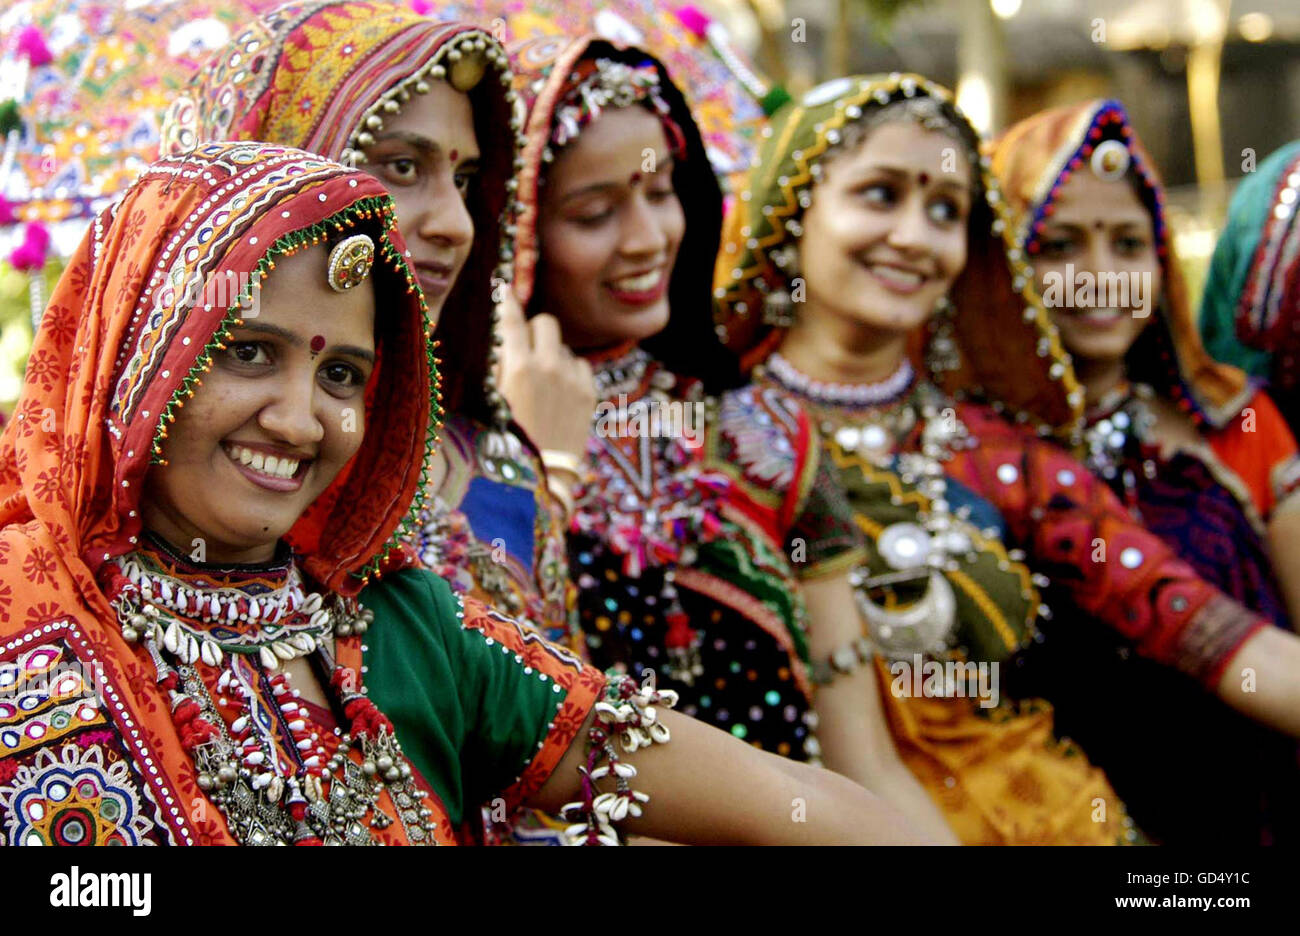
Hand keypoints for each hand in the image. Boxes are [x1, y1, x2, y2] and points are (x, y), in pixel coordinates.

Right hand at [495, 286, 594, 456]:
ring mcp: (573, 378)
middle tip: (525, 349)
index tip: (504, 289)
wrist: (544, 475)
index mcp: (520, 368)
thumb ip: (498, 365)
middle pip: (546, 322)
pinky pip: (580, 365)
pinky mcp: (590, 391)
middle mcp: (550, 366)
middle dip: (534, 330)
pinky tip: (560, 393)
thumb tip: (502, 338)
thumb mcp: (492, 400)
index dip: (507, 301)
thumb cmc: (509, 439)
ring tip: (542, 384)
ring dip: (552, 355)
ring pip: (564, 346)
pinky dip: (570, 372)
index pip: (513, 320)